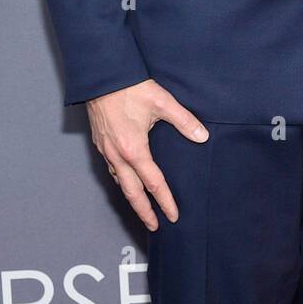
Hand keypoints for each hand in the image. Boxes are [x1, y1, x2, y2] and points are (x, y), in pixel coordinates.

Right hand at [86, 79, 208, 230]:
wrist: (102, 77)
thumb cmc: (130, 87)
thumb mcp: (162, 102)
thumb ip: (184, 120)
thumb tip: (202, 136)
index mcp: (134, 149)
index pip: (153, 183)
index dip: (165, 201)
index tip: (173, 215)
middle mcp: (118, 155)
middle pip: (132, 192)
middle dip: (144, 211)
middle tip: (154, 226)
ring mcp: (106, 150)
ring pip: (120, 182)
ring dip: (131, 197)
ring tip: (142, 208)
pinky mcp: (100, 143)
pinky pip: (112, 170)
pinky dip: (121, 181)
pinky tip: (127, 180)